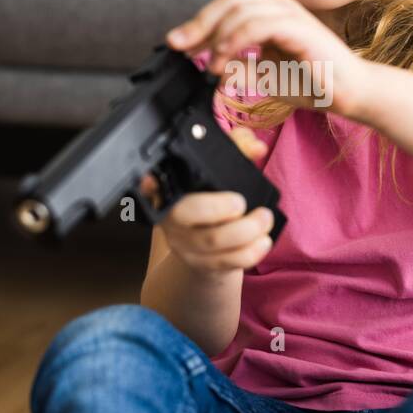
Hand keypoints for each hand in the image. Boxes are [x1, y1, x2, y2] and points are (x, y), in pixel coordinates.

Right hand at [137, 125, 275, 273]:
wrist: (209, 248)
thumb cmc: (215, 200)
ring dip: (244, 232)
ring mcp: (184, 244)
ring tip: (264, 219)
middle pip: (183, 213)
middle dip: (216, 208)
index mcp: (170, 189)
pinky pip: (225, 262)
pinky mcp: (202, 264)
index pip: (151, 184)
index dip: (147, 183)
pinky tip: (263, 241)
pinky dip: (250, 252)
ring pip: (209, 241)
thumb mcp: (223, 169)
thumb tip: (256, 148)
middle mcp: (171, 217)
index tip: (151, 179)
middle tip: (241, 203)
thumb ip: (239, 148)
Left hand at [165, 0, 369, 118]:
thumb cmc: (316, 84)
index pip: (228, 8)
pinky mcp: (299, 27)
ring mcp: (290, 14)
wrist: (353, 94)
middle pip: (229, 2)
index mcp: (272, 15)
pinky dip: (235, 41)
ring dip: (216, 36)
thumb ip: (240, 70)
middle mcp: (280, 8)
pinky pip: (258, 25)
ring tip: (207, 64)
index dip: (200, 24)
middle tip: (177, 46)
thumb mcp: (266, 78)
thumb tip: (213, 69)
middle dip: (198, 24)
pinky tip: (224, 59)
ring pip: (240, 10)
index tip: (178, 46)